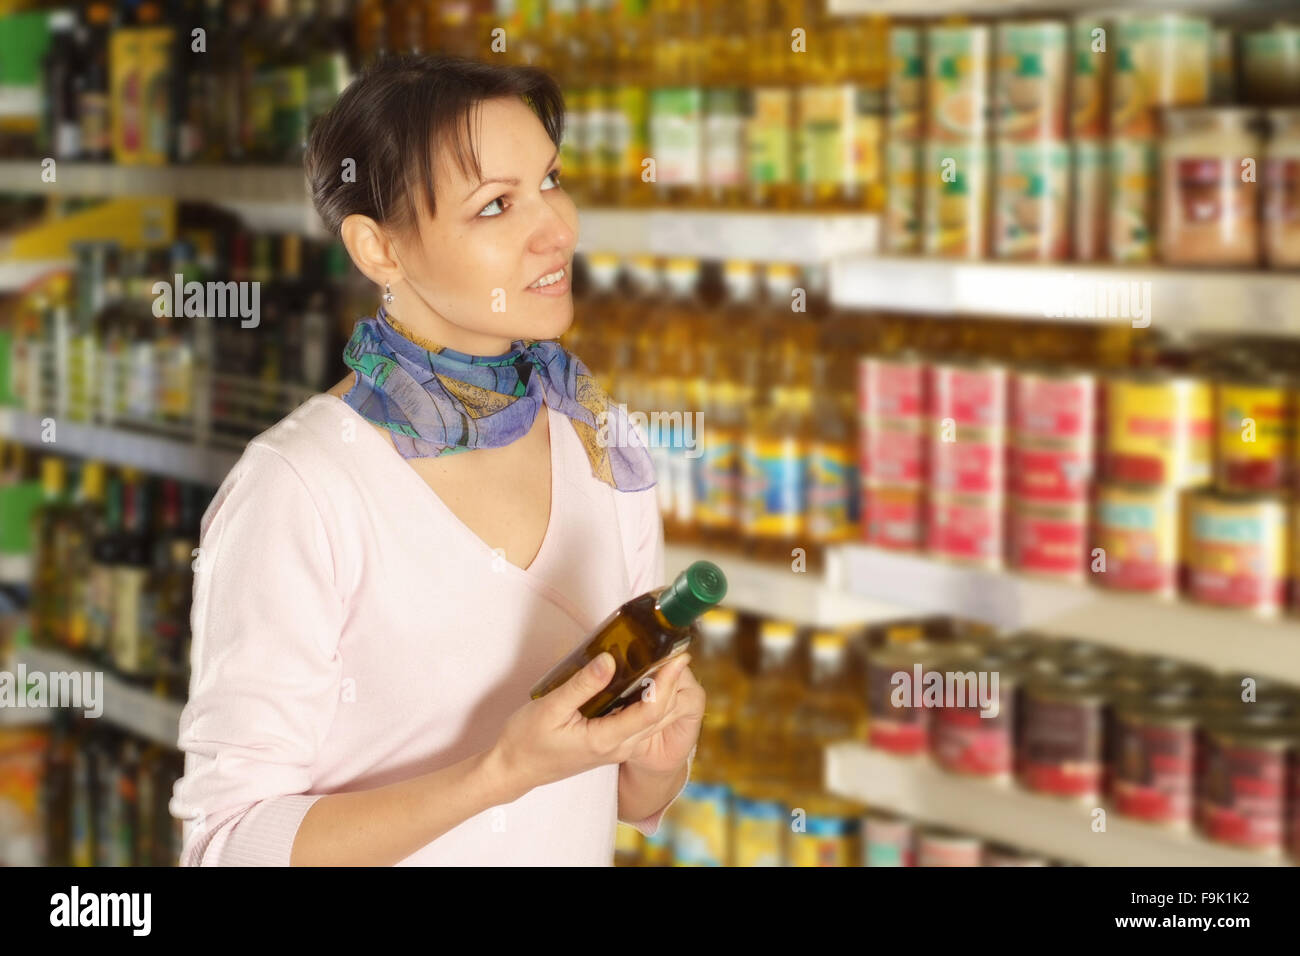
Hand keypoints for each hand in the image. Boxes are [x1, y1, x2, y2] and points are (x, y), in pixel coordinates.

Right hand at [491, 651, 699, 799]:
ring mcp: (617, 747)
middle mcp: (619, 746)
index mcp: (606, 740)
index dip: (668, 683)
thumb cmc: (528, 740)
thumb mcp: (551, 708)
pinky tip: (646, 680)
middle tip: (678, 652)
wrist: (515, 769)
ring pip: (654, 721)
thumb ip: (582, 685)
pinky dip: (651, 701)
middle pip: (661, 716)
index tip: (677, 657)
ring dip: (666, 692)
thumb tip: (609, 660)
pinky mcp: (611, 743)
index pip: (651, 711)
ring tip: (668, 661)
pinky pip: (641, 722)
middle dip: (674, 684)